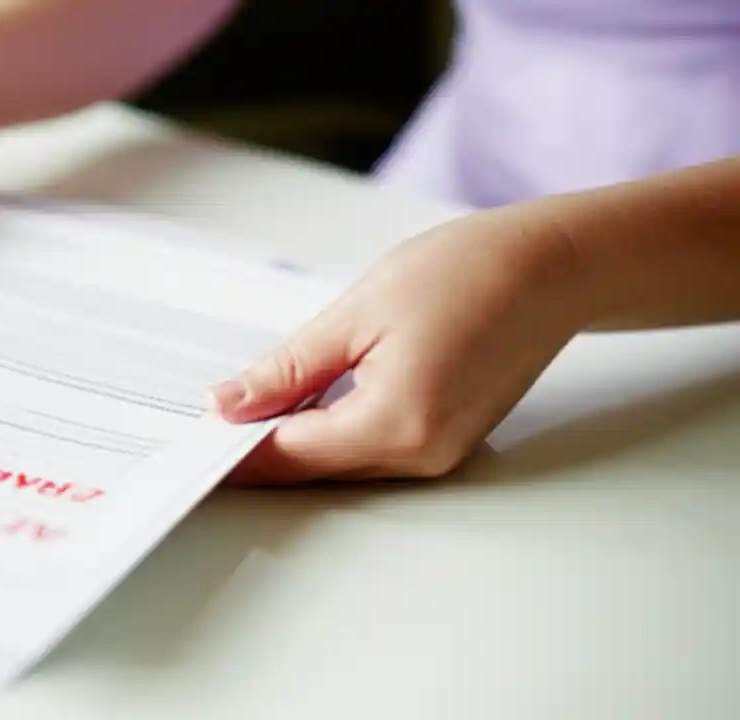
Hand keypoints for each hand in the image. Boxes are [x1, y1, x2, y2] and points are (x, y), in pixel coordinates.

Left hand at [213, 205, 587, 481]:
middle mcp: (422, 454)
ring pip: (342, 463)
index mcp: (395, 422)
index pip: (291, 455)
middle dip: (259, 448)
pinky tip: (303, 407)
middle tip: (208, 422)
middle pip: (315, 467)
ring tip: (245, 410)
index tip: (192, 441)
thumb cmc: (466, 272)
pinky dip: (332, 432)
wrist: (550, 267)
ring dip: (293, 442)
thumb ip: (288, 369)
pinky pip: (372, 450)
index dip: (235, 451)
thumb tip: (232, 404)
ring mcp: (440, 455)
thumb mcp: (356, 313)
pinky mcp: (448, 442)